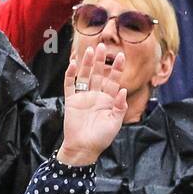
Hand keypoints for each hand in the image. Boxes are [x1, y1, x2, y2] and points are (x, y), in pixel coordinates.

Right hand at [58, 42, 126, 165]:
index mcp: (109, 100)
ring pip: (85, 76)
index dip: (116, 68)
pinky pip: (70, 86)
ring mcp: (83, 98)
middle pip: (99, 74)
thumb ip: (120, 106)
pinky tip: (72, 65)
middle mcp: (96, 96)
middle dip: (101, 60)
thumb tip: (122, 90)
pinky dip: (70, 76)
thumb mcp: (115, 122)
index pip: (113, 79)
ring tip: (89, 50)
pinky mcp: (71, 102)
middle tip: (102, 45)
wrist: (83, 149)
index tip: (120, 55)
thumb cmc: (101, 138)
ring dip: (87, 64)